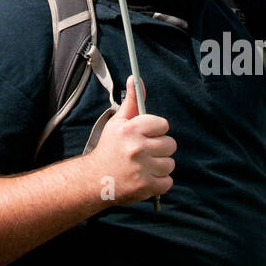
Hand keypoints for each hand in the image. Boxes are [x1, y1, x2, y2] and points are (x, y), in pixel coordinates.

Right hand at [84, 77, 175, 203]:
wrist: (95, 179)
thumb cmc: (109, 148)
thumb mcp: (117, 122)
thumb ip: (131, 101)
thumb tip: (135, 78)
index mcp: (130, 129)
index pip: (163, 124)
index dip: (156, 131)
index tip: (146, 136)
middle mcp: (137, 148)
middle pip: (170, 144)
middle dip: (160, 148)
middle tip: (145, 152)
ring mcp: (142, 169)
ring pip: (170, 163)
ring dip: (160, 166)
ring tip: (145, 166)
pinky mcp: (146, 187)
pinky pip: (167, 181)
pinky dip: (159, 181)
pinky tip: (146, 178)